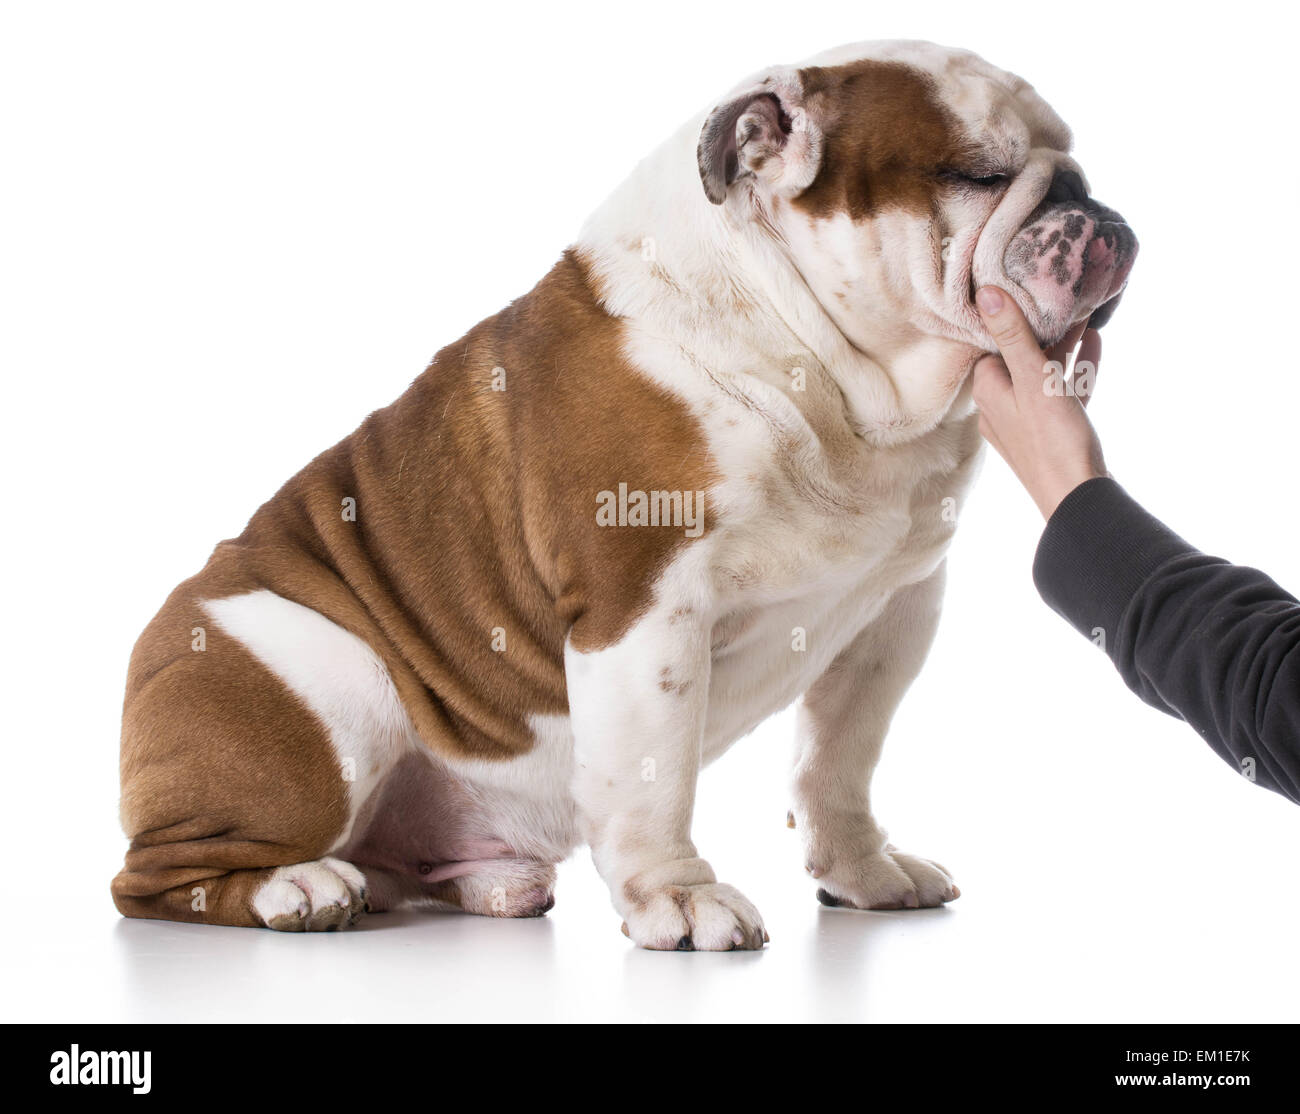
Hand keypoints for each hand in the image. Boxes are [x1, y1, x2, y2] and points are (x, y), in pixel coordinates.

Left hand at [971, 286, 1108, 518]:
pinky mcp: (1056, 432)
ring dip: (1063, 346)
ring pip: (1044, 374)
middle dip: (1040, 330)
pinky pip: (1065, 391)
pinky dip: (1078, 368)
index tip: (1021, 292)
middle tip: (1059, 297)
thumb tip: (985, 293)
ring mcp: (1029, 422)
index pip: (988, 347)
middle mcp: (1002, 408)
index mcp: (989, 394)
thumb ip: (1012, 335)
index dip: (1004, 320)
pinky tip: (1097, 342)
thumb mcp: (1033, 378)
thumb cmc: (1052, 438)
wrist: (1079, 498)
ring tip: (1082, 314)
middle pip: (1018, 358)